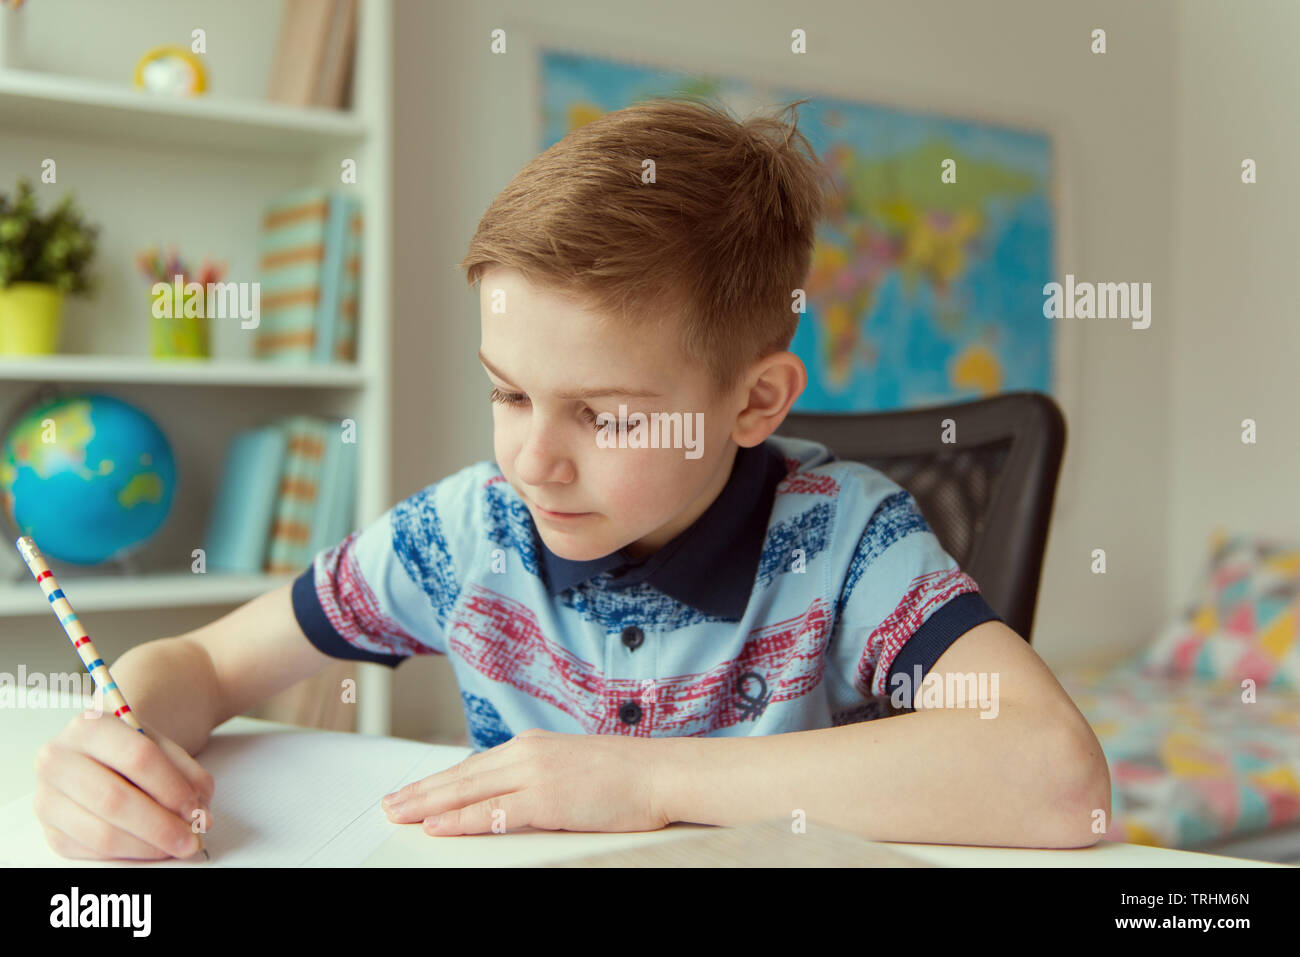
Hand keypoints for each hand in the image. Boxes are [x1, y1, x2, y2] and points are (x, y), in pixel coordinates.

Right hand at [33, 712, 213, 859]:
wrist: (97, 757)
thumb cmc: (131, 750)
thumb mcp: (162, 746)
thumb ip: (187, 775)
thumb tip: (201, 814)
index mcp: (89, 726)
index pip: (137, 757)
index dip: (172, 787)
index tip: (195, 808)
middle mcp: (57, 760)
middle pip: (115, 799)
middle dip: (160, 826)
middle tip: (191, 839)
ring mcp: (47, 798)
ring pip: (102, 833)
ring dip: (147, 846)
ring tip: (177, 846)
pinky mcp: (50, 831)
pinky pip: (92, 853)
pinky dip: (129, 855)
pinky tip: (151, 849)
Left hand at [381, 729, 673, 835]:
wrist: (659, 772)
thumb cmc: (626, 775)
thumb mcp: (571, 767)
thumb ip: (538, 776)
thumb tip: (510, 796)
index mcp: (533, 745)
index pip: (474, 766)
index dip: (440, 781)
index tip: (415, 791)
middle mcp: (527, 753)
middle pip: (462, 776)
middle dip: (422, 792)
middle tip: (390, 805)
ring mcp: (535, 775)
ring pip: (468, 791)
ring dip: (429, 804)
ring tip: (400, 814)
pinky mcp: (546, 799)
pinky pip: (493, 812)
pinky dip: (461, 819)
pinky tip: (439, 826)